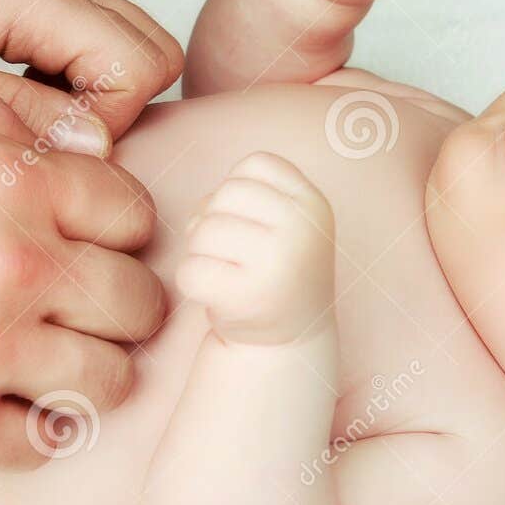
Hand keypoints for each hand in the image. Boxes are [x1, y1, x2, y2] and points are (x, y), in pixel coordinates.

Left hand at [0, 0, 182, 149]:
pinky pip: (81, 26)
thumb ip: (10, 118)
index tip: (36, 148)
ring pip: (120, 38)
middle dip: (111, 111)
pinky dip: (61, 69)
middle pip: (151, 48)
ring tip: (7, 115)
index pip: (140, 68)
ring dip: (84, 91)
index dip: (104, 126)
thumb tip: (91, 148)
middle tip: (34, 140)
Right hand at [0, 94, 165, 465]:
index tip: (93, 247)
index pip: (134, 215)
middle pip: (138, 301)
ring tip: (53, 365)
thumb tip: (82, 148)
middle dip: (117, 304)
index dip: (117, 232)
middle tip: (83, 311)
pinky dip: (37, 429)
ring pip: (109, 378)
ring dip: (89, 372)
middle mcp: (15, 266)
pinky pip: (44, 442)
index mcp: (10, 184)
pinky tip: (12, 410)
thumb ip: (0, 128)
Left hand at [176, 153, 334, 345]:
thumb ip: (258, 191)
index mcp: (315, 205)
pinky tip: (215, 292)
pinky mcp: (246, 298)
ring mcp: (277, 265)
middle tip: (229, 249)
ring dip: (200, 250)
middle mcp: (302, 231)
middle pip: (225, 195)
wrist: (291, 340)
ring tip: (224, 269)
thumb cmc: (277, 269)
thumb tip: (207, 202)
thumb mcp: (290, 220)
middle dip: (215, 218)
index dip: (239, 189)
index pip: (256, 164)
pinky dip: (192, 281)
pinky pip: (190, 270)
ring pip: (203, 231)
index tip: (252, 221)